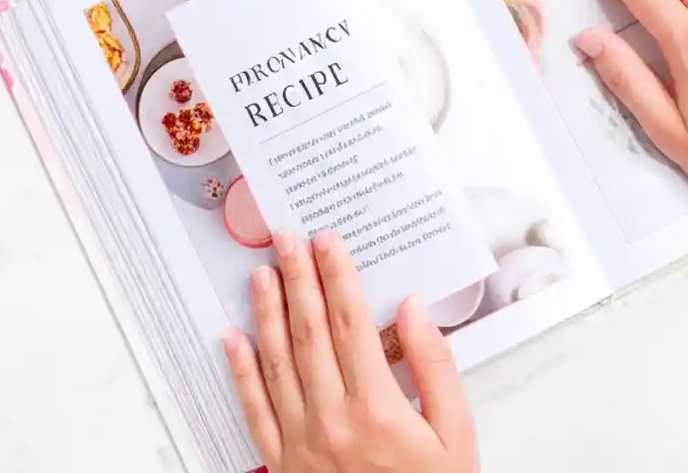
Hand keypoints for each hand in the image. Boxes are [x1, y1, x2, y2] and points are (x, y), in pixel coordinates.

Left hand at [223, 230, 477, 472]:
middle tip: (287, 237)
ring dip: (266, 313)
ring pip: (277, 363)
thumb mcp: (456, 438)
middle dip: (298, 278)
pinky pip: (254, 410)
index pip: (351, 324)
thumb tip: (412, 311)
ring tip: (261, 273)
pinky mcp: (284, 464)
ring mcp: (301, 442)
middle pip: (310, 332)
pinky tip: (231, 340)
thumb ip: (435, 369)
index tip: (329, 241)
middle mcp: (332, 419)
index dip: (338, 276)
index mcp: (378, 408)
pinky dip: (241, 372)